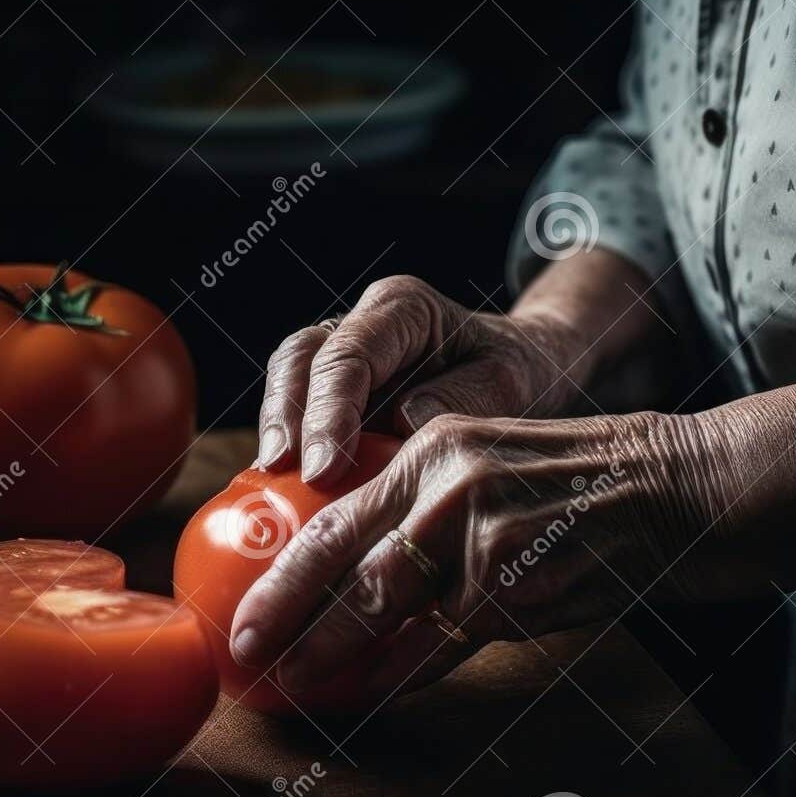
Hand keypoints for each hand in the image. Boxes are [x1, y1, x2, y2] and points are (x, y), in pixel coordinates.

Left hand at [230, 410, 700, 710]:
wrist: (695, 485)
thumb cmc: (600, 492)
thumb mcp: (505, 476)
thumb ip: (437, 519)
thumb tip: (370, 590)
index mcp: (436, 447)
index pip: (338, 515)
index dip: (284, 575)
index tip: (242, 614)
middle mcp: (449, 477)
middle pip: (343, 559)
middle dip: (284, 616)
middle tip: (243, 659)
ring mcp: (483, 526)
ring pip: (385, 603)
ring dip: (333, 654)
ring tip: (294, 688)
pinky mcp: (520, 577)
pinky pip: (446, 639)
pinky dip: (406, 672)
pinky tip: (371, 696)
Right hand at [257, 251, 665, 485]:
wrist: (524, 365)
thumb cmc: (517, 372)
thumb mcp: (509, 382)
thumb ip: (461, 399)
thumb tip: (402, 422)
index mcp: (402, 308)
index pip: (349, 354)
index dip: (327, 412)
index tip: (323, 469)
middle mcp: (361, 323)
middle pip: (302, 357)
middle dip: (288, 417)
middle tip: (285, 474)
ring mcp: (342, 352)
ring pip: (288, 378)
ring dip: (278, 430)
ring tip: (271, 483)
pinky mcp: (334, 389)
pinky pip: (297, 408)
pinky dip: (290, 444)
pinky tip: (284, 488)